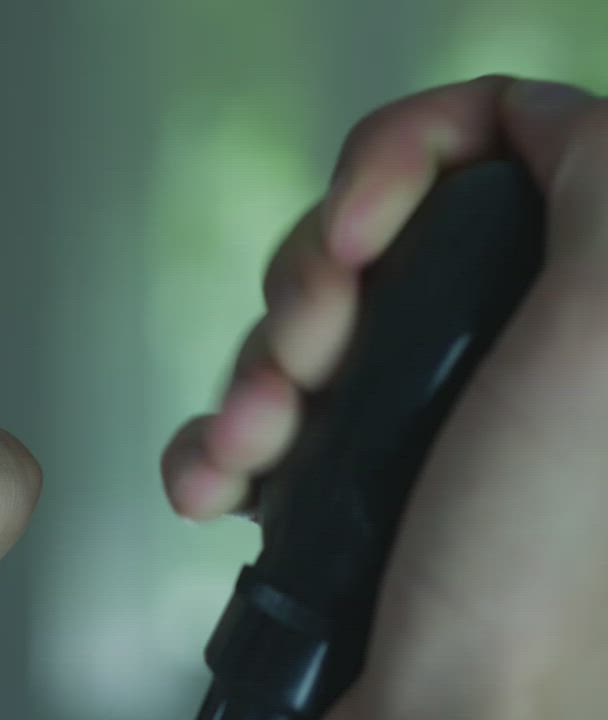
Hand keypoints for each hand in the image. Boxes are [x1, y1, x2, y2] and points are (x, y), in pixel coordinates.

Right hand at [162, 75, 607, 717]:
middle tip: (316, 355)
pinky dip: (220, 441)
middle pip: (370, 231)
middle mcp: (511, 349)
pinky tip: (225, 481)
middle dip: (310, 287)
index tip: (367, 231)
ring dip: (253, 377)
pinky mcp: (351, 474)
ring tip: (261, 442)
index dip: (402, 159)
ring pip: (301, 320)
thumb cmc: (545, 579)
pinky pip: (255, 410)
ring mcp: (425, 415)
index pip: (487, 140)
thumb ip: (600, 177)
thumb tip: (528, 115)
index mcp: (582, 301)